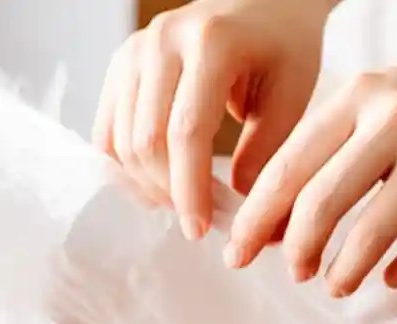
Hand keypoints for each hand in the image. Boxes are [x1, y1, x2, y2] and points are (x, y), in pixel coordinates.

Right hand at [92, 0, 333, 239]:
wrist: (261, 1)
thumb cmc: (282, 46)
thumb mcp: (291, 96)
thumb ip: (263, 154)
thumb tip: (238, 214)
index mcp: (211, 42)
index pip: (186, 131)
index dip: (189, 187)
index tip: (200, 227)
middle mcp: (161, 41)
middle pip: (146, 140)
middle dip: (167, 189)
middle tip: (193, 216)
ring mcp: (133, 51)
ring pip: (121, 140)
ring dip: (145, 181)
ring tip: (175, 198)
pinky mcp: (118, 65)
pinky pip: (106, 130)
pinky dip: (124, 164)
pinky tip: (153, 179)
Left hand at [227, 67, 396, 294]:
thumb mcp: (364, 110)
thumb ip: (316, 157)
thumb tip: (265, 228)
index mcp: (355, 97)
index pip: (285, 170)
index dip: (255, 220)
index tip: (236, 254)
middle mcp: (395, 116)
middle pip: (321, 201)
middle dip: (297, 247)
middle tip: (293, 273)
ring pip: (372, 228)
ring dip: (345, 268)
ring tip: (335, 285)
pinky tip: (388, 280)